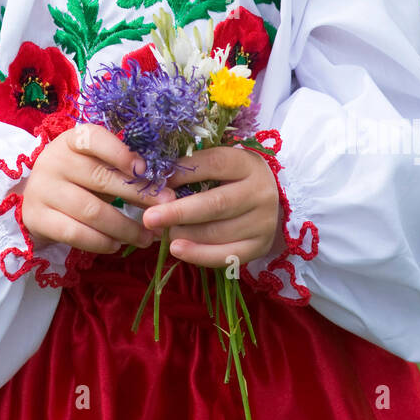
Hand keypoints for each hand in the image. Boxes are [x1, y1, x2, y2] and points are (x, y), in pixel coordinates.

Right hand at [20, 124, 177, 256]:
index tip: (145, 170)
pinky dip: (100, 242)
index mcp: (71, 141)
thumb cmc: (76, 178)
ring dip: (124, 227)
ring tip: (146, 236)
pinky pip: (75, 233)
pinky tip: (117, 244)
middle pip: (100, 178)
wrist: (34, 198)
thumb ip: (121, 170)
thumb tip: (163, 186)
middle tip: (166, 208)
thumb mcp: (93, 164)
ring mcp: (43, 190)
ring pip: (91, 211)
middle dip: (138, 195)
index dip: (120, 152)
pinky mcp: (37, 218)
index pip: (94, 138)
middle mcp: (54, 161)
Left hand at [141, 145, 280, 268]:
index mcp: (247, 164)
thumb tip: (155, 180)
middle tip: (150, 217)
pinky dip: (199, 255)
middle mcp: (260, 192)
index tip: (159, 181)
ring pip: (220, 232)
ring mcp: (263, 222)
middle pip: (217, 203)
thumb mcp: (220, 165)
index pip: (215, 164)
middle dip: (179, 212)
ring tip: (162, 232)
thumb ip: (192, 168)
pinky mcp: (260, 246)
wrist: (270, 200)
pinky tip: (177, 249)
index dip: (184, 172)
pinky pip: (227, 255)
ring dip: (186, 234)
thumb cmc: (233, 178)